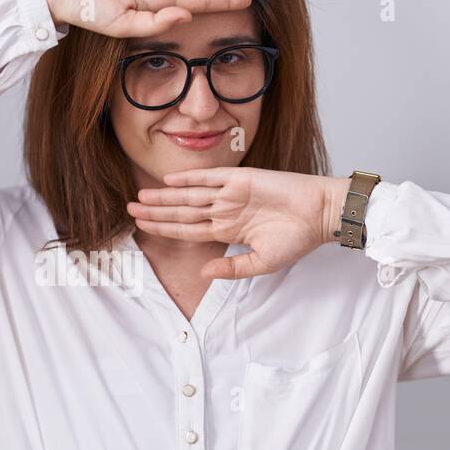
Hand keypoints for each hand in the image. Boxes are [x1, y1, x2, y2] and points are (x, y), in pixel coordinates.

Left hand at [127, 168, 350, 279]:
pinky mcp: (241, 179)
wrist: (320, 214)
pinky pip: (210, 177)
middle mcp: (224, 211)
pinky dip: (189, 178)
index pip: (187, 230)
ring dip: (165, 196)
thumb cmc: (297, 239)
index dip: (164, 229)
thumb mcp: (262, 263)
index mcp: (227, 230)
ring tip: (141, 197)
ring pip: (190, 196)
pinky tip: (169, 180)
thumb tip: (203, 272)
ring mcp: (231, 194)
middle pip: (182, 212)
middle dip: (156, 212)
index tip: (142, 227)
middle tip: (129, 209)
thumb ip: (232, 268)